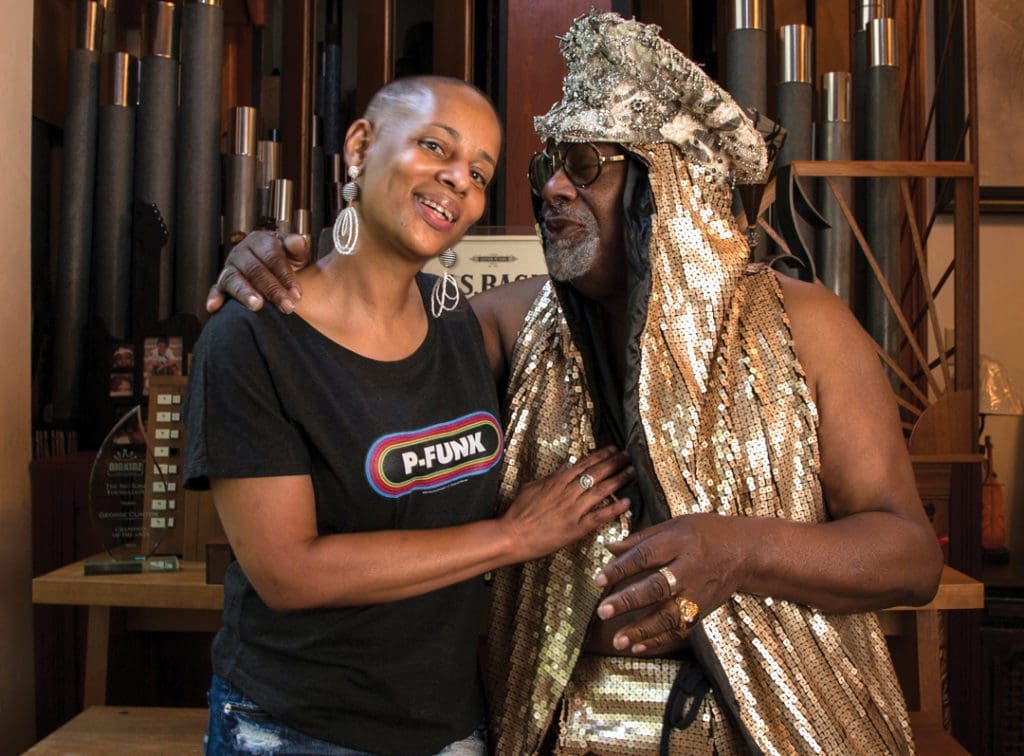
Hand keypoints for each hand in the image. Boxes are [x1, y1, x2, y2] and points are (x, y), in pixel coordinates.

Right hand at [205, 231, 311, 313]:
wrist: (273, 269)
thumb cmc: (286, 261)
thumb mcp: (295, 253)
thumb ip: (297, 247)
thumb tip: (298, 242)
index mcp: (260, 240)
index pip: (272, 256)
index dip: (286, 276)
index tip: (297, 294)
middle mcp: (242, 252)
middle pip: (255, 270)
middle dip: (272, 289)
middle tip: (286, 306)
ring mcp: (230, 267)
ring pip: (234, 278)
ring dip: (245, 293)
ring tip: (257, 305)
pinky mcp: (222, 283)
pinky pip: (216, 289)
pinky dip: (215, 297)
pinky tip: (214, 307)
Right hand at [500, 447, 633, 562]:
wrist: (512, 536)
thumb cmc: (518, 513)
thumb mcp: (532, 487)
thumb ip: (551, 477)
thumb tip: (566, 466)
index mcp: (557, 481)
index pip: (584, 464)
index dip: (600, 456)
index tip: (613, 450)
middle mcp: (568, 493)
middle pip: (596, 474)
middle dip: (614, 463)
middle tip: (628, 456)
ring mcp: (573, 510)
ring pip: (601, 491)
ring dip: (618, 480)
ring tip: (631, 472)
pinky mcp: (576, 528)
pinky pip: (599, 517)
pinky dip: (614, 509)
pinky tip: (627, 502)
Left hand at [593, 513, 752, 653]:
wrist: (747, 552)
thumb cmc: (708, 533)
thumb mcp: (676, 525)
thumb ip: (642, 539)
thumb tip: (609, 547)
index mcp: (680, 543)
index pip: (646, 556)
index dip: (621, 568)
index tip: (599, 579)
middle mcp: (690, 569)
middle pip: (657, 587)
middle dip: (628, 601)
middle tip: (603, 611)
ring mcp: (698, 593)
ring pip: (669, 616)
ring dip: (642, 630)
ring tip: (618, 640)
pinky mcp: (703, 610)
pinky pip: (681, 630)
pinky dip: (659, 640)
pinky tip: (638, 646)